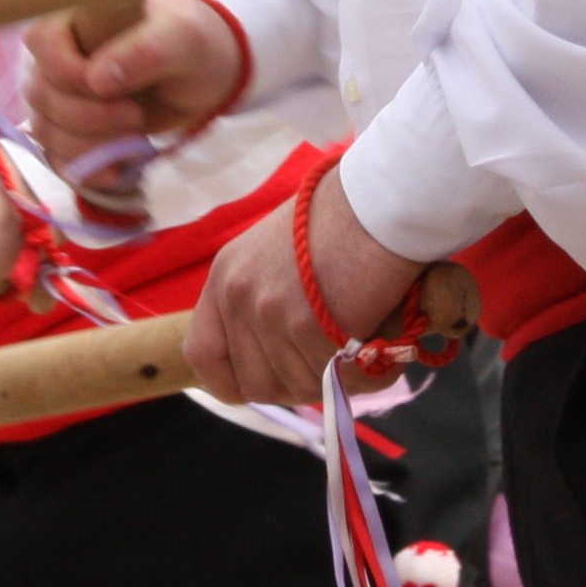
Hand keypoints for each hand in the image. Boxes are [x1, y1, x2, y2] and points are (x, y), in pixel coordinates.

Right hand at [23, 0, 244, 171]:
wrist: (201, 74)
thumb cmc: (189, 42)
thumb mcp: (181, 40)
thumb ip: (144, 52)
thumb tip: (96, 80)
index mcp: (75, 20)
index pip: (42, 44)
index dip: (70, 75)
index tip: (114, 89)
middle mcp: (55, 58)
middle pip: (43, 96)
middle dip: (89, 118)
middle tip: (136, 116)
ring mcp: (59, 99)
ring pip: (46, 132)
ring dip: (88, 148)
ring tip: (134, 143)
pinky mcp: (70, 133)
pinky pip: (57, 158)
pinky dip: (85, 171)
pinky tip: (118, 172)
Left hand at [187, 171, 419, 408]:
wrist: (380, 198)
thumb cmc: (347, 217)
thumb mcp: (282, 253)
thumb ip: (270, 299)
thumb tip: (286, 360)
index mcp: (227, 276)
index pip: (202, 354)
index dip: (230, 381)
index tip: (261, 384)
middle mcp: (238, 297)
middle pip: (256, 384)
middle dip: (298, 384)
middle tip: (335, 362)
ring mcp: (269, 315)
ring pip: (300, 388)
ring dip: (337, 376)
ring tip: (366, 342)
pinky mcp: (307, 329)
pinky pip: (336, 380)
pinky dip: (366, 373)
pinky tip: (383, 343)